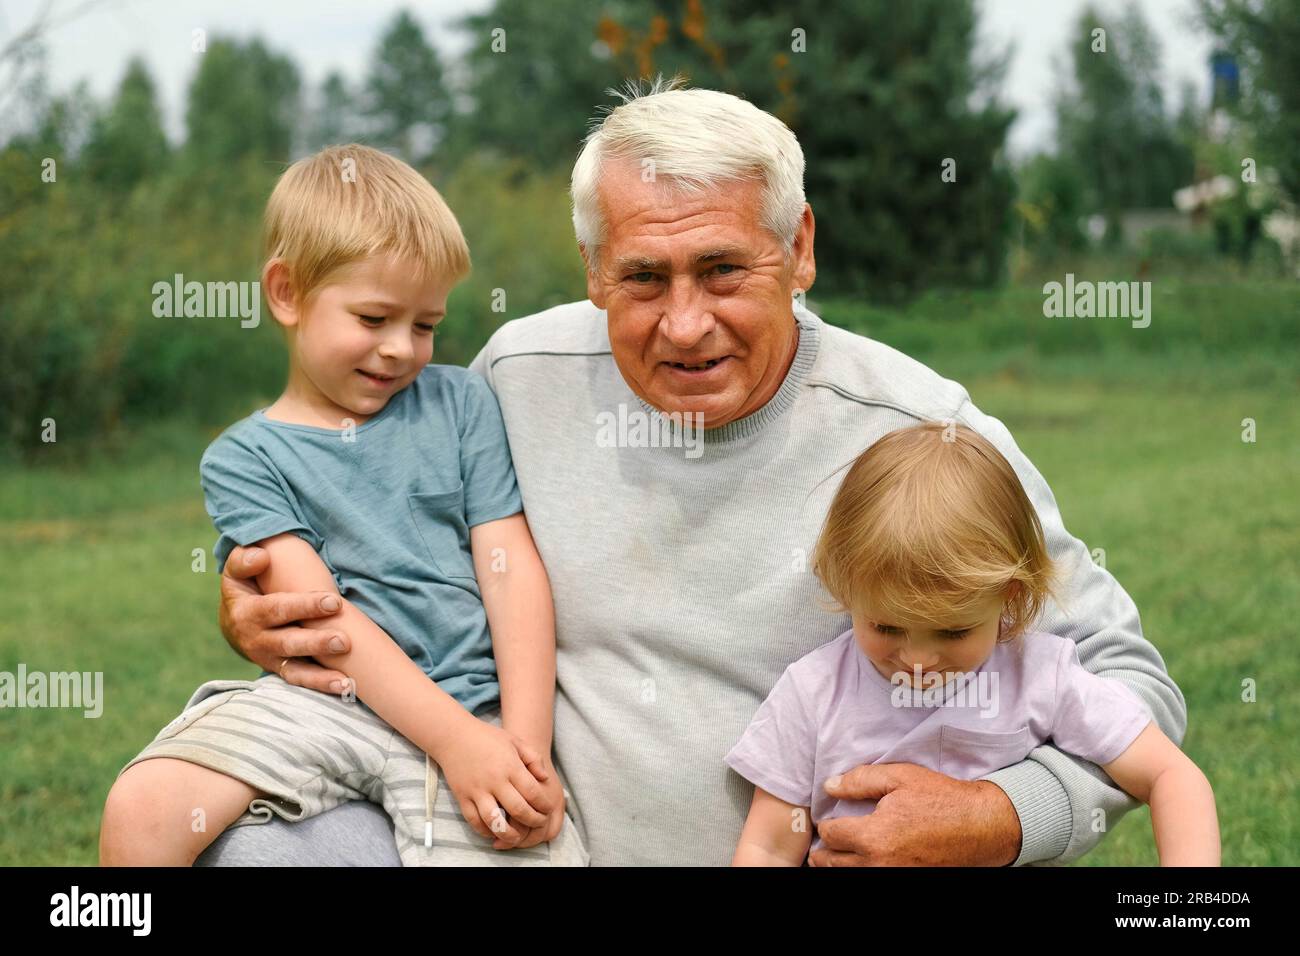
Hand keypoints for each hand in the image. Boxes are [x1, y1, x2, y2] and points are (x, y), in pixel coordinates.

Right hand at [219, 544, 352, 693]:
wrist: (232, 623)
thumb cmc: (244, 589)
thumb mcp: (236, 571)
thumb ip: (244, 560)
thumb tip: (261, 556)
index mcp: (247, 612)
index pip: (278, 609)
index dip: (305, 606)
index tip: (333, 602)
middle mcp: (256, 640)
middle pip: (288, 643)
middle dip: (316, 643)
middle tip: (344, 641)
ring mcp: (268, 659)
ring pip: (295, 668)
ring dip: (320, 676)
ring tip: (346, 680)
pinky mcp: (279, 670)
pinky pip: (300, 680)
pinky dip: (320, 685)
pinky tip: (345, 688)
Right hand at [436, 719, 555, 847]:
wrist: (453, 736)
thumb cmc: (487, 737)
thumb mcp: (515, 741)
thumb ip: (533, 758)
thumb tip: (545, 778)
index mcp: (510, 766)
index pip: (532, 792)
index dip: (543, 805)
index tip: (547, 810)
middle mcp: (494, 780)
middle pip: (518, 810)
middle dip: (533, 821)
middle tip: (539, 824)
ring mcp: (477, 791)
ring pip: (495, 821)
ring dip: (509, 834)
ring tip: (518, 837)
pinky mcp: (462, 797)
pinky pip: (474, 821)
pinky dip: (485, 831)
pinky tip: (494, 832)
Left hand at [807, 763, 1020, 866]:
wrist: (980, 827)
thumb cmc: (941, 799)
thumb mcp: (899, 778)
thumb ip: (860, 781)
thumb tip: (830, 786)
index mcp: (874, 836)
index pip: (830, 836)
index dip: (826, 826)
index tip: (828, 822)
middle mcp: (879, 864)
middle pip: (833, 864)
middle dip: (825, 852)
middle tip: (824, 844)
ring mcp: (894, 877)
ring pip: (849, 876)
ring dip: (840, 866)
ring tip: (837, 856)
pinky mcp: (906, 881)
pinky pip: (871, 880)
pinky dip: (862, 871)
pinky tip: (864, 861)